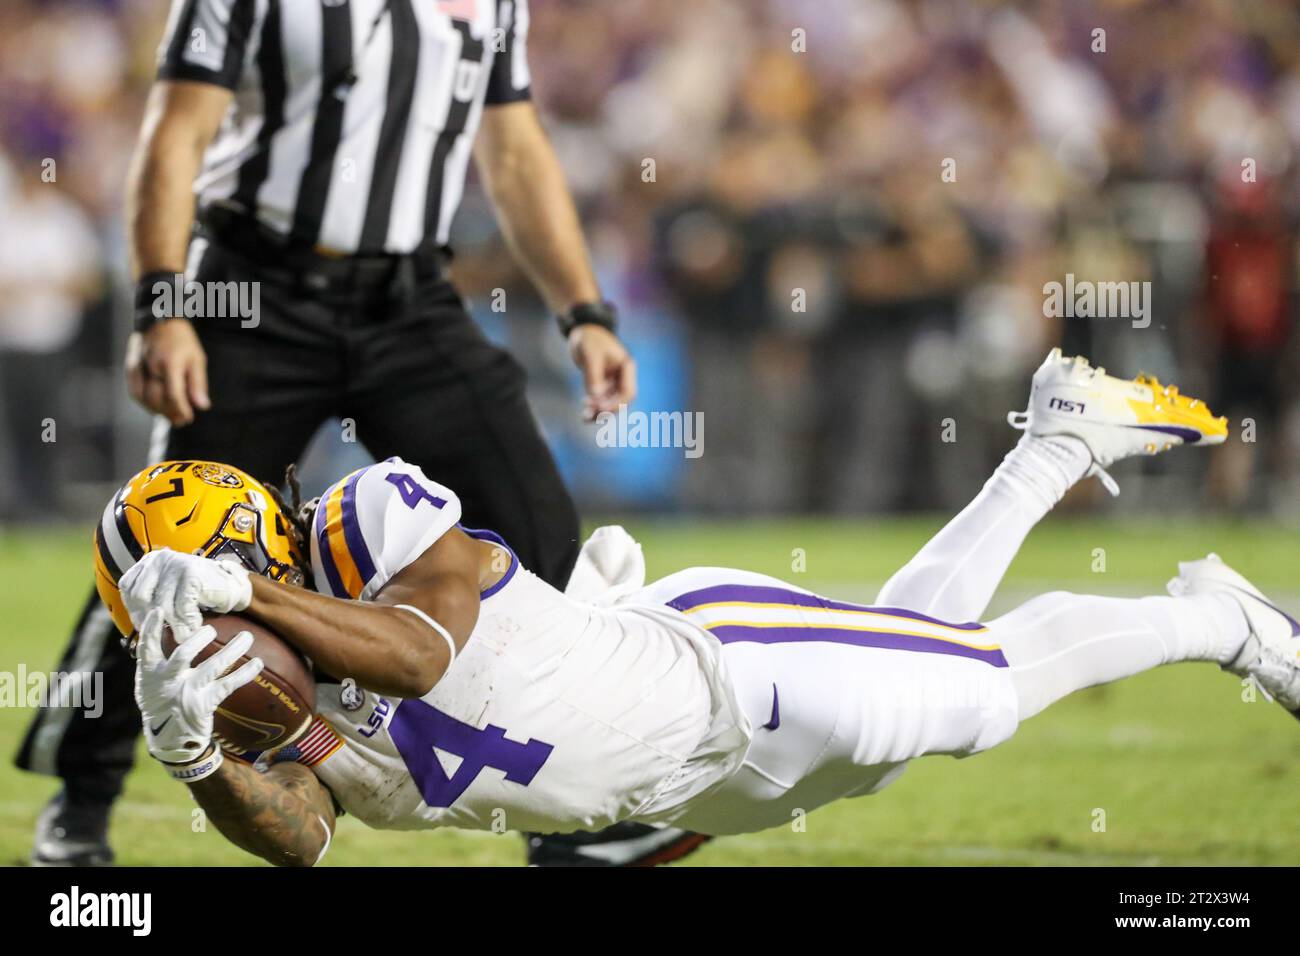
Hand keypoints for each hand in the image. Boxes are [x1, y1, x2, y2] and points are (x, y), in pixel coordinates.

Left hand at [119, 548, 252, 636]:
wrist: (232, 587)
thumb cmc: (198, 594)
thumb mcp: (168, 594)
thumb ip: (150, 602)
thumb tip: (136, 625)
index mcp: (150, 561)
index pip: (129, 588)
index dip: (135, 609)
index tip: (148, 626)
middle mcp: (161, 558)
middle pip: (140, 595)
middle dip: (151, 619)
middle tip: (165, 632)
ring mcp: (177, 563)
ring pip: (162, 604)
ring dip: (173, 625)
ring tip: (184, 635)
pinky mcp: (192, 574)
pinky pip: (182, 606)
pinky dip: (188, 622)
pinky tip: (196, 626)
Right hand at [125, 319, 210, 425]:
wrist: (160, 321)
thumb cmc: (182, 342)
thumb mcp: (197, 359)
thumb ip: (198, 384)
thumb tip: (202, 406)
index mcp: (170, 363)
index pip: (173, 395)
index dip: (180, 410)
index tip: (189, 418)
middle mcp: (151, 365)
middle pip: (156, 399)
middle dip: (169, 413)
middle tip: (181, 421)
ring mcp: (138, 366)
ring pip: (143, 397)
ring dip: (156, 411)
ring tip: (170, 417)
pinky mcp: (130, 367)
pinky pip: (134, 391)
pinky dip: (144, 403)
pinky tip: (156, 408)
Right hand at [134, 609, 262, 763]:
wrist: (169, 740)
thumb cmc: (160, 703)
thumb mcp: (147, 684)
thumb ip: (154, 661)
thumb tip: (162, 628)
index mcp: (150, 675)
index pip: (148, 648)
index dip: (151, 629)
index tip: (158, 610)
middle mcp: (168, 683)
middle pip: (182, 656)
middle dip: (198, 639)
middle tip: (212, 628)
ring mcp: (188, 694)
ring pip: (213, 667)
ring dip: (232, 650)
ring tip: (247, 636)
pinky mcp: (205, 704)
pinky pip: (229, 685)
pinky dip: (245, 673)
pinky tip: (258, 663)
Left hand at [568, 324, 635, 421]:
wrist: (583, 330)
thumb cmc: (589, 339)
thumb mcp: (590, 356)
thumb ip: (593, 377)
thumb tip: (594, 398)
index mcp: (626, 367)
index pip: (628, 392)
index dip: (615, 404)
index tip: (599, 408)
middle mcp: (623, 375)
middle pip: (620, 401)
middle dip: (606, 411)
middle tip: (589, 417)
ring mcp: (614, 379)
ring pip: (610, 402)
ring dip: (599, 412)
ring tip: (584, 418)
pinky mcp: (603, 382)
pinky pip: (602, 398)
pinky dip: (594, 406)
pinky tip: (584, 412)